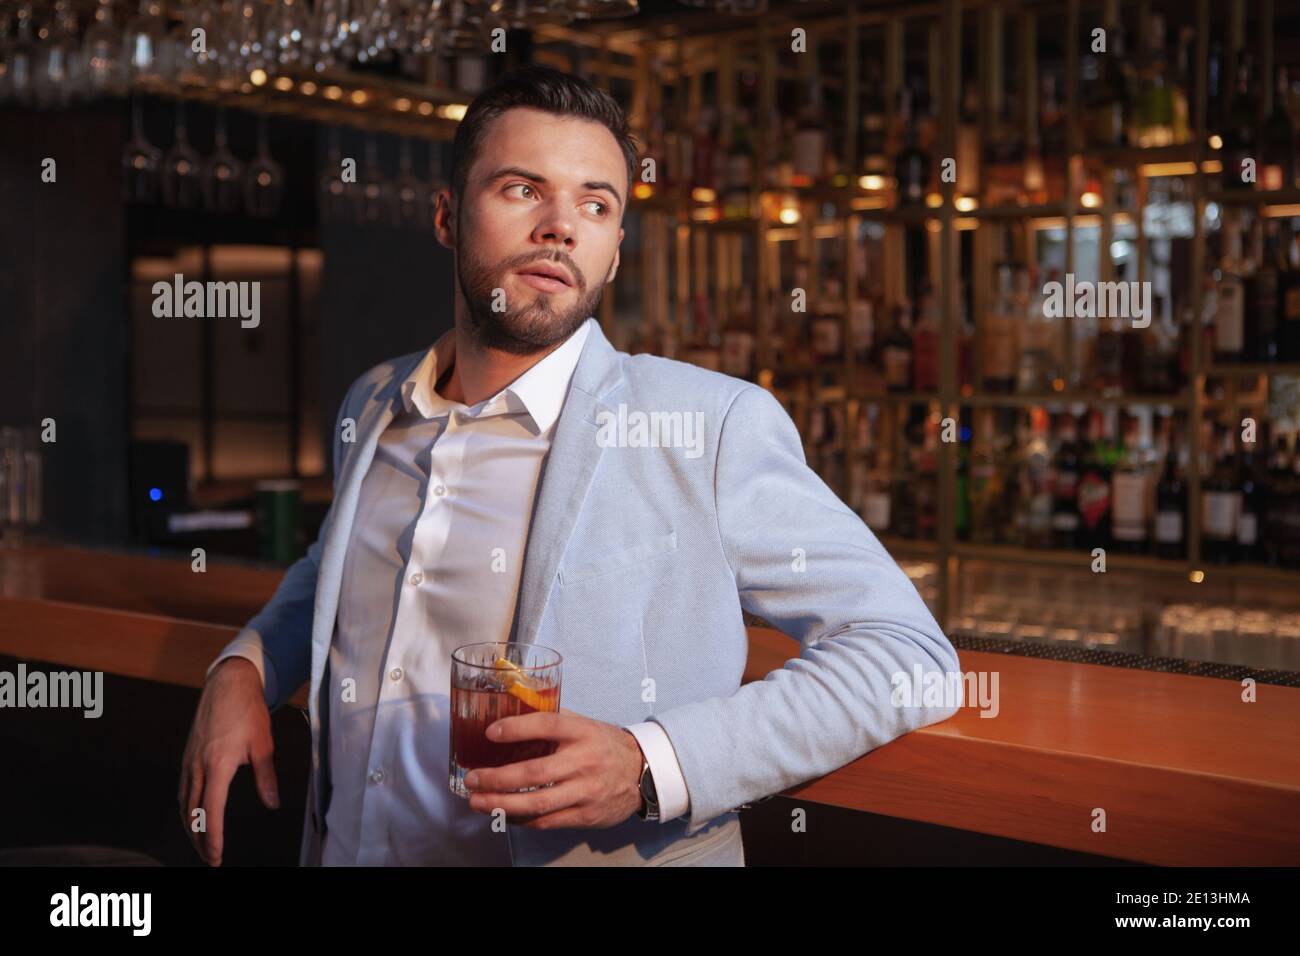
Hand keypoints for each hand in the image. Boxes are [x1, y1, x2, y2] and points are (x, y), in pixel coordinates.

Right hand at [178, 657, 280, 866]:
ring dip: (191, 827)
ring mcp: (189, 761)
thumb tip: (272, 803)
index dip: (213, 836)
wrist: (228, 684)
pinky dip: (186, 809)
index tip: (216, 855)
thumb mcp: (263, 744)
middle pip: (192, 813)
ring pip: (183, 803)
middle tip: (210, 859)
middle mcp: (197, 766)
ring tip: (202, 844)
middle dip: (200, 839)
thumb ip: (266, 776)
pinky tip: (193, 816)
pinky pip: (182, 789)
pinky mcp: (187, 756)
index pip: (211, 810)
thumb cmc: (247, 711)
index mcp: (217, 764)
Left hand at [464, 707, 643, 828]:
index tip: (490, 733)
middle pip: (535, 772)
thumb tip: (513, 704)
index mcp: (583, 732)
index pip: (547, 725)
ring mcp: (586, 791)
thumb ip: (552, 717)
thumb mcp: (584, 723)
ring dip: (502, 804)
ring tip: (478, 802)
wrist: (642, 773)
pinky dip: (521, 819)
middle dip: (497, 778)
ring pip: (538, 803)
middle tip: (473, 778)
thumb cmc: (604, 745)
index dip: (516, 728)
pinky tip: (503, 813)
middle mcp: (585, 761)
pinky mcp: (586, 815)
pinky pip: (547, 821)